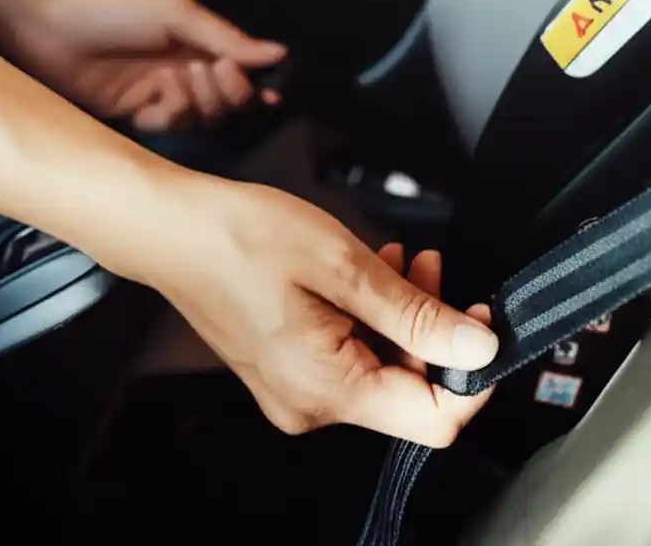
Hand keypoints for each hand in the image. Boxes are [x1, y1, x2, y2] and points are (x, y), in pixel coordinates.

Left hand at [14, 0, 286, 130]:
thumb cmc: (115, 7)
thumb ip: (226, 36)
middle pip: (225, 102)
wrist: (51, 23)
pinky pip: (167, 127)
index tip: (266, 92)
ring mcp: (158, 94)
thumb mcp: (176, 13)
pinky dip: (169, 114)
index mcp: (197, 43)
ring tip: (177, 78)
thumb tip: (278, 53)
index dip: (254, 86)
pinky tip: (156, 94)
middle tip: (209, 71)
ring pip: (199, 118)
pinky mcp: (133, 114)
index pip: (239, 73)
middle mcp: (183, 71)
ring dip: (197, 103)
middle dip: (227, 93)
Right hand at [108, 179, 497, 446]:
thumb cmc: (239, 238)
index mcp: (328, 391)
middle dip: (435, 332)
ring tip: (403, 262)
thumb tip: (478, 349)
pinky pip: (352, 360)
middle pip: (411, 394)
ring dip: (404, 319)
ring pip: (384, 371)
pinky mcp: (288, 372)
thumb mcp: (344, 267)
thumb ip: (416, 316)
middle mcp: (311, 406)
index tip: (481, 320)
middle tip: (431, 269)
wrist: (170, 230)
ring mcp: (297, 392)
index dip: (472, 376)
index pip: (435, 420)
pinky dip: (372, 321)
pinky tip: (372, 277)